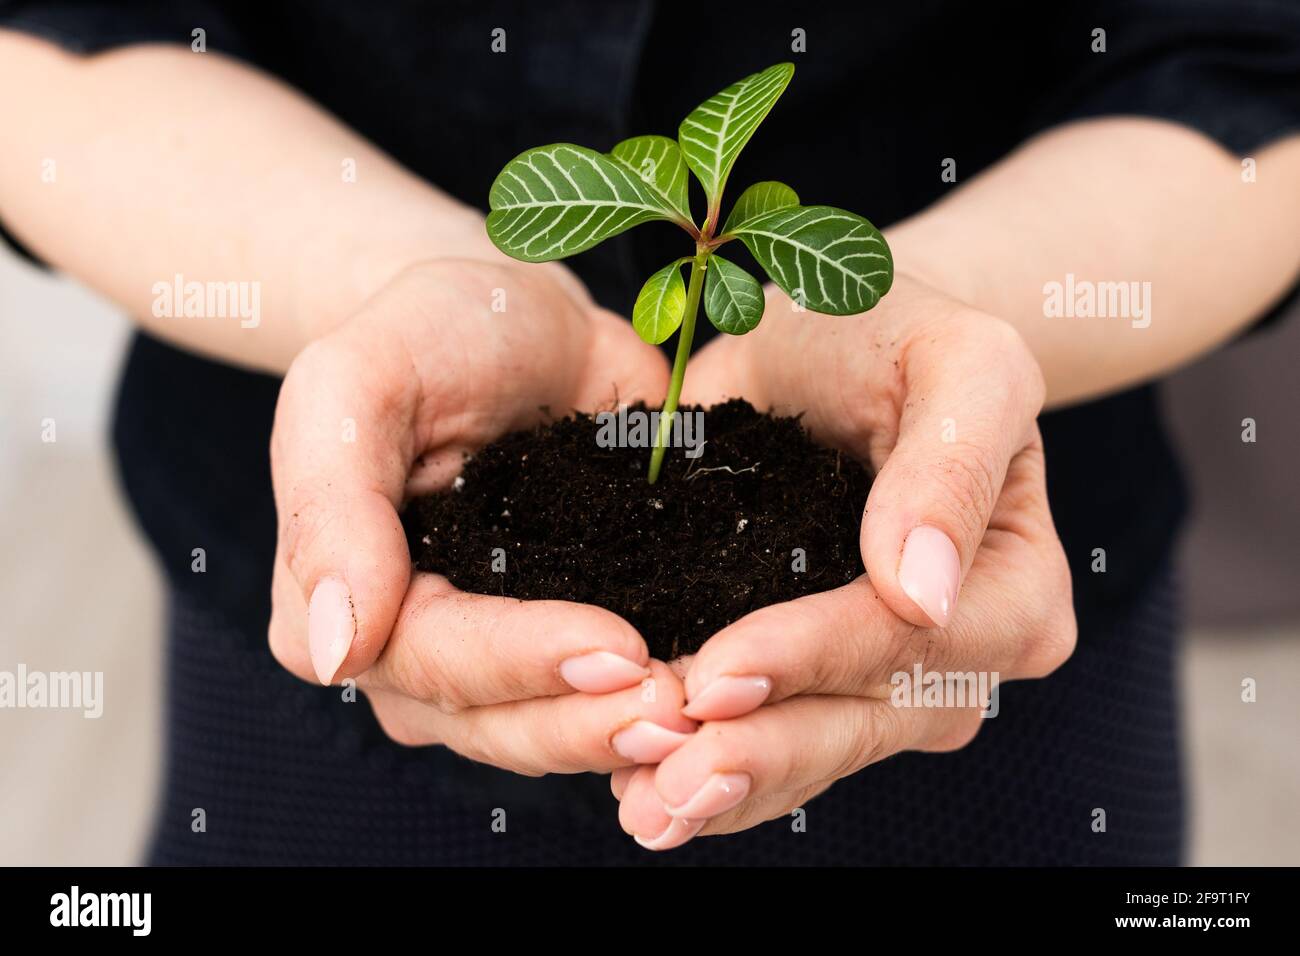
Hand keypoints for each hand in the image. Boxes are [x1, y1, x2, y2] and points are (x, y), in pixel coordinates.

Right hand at [268, 258, 697, 773]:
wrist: (520, 322)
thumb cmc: (427, 336)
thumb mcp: (356, 384)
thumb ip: (332, 509)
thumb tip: (336, 653)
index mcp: (341, 599)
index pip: (430, 661)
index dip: (522, 664)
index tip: (617, 650)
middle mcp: (413, 648)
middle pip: (493, 720)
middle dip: (584, 719)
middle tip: (679, 706)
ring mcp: (495, 653)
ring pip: (549, 730)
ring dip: (622, 730)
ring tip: (703, 714)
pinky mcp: (567, 636)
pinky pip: (600, 696)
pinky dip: (649, 704)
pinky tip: (714, 704)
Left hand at [612, 273, 1076, 847]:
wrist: (837, 345)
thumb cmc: (903, 337)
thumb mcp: (955, 360)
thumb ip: (953, 459)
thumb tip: (925, 585)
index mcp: (1014, 585)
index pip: (914, 640)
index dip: (815, 659)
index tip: (719, 674)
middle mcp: (960, 651)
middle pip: (863, 718)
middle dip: (763, 752)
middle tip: (668, 783)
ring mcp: (887, 676)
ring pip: (814, 749)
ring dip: (729, 786)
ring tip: (645, 808)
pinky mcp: (816, 675)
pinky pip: (775, 739)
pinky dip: (714, 771)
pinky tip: (643, 790)